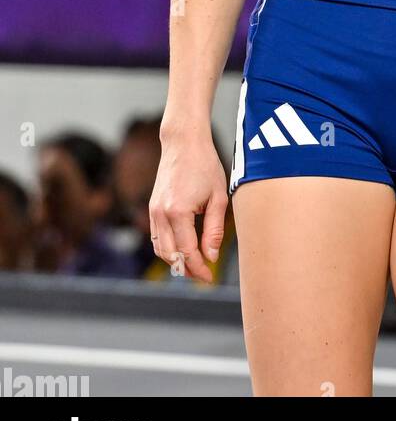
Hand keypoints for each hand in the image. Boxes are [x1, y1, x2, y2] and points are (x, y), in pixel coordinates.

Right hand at [149, 130, 227, 283]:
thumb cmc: (205, 165)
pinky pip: (156, 236)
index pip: (187, 253)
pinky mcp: (152, 207)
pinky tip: (182, 249)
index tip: (210, 278)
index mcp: (178, 213)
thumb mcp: (218, 197)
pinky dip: (167, 248)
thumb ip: (214, 229)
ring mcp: (153, 210)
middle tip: (203, 275)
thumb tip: (210, 256)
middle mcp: (161, 214)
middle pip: (170, 256)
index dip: (199, 269)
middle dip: (186, 269)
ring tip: (194, 265)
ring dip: (175, 261)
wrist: (183, 142)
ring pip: (160, 249)